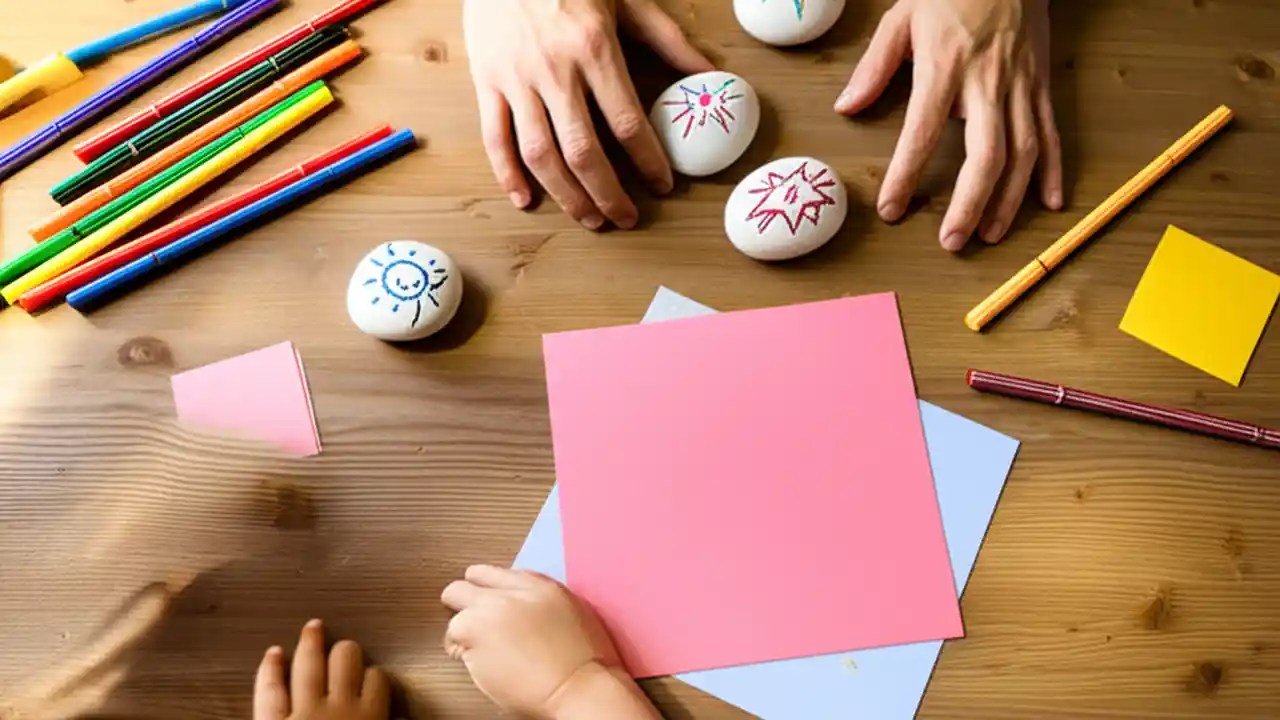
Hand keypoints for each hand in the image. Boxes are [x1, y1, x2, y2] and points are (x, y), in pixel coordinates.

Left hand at [254, 620, 390, 719]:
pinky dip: (271, 669)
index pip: (378, 681)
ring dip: (311, 643)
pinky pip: (271, 690)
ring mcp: (304, 711)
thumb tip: (402, 718)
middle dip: (346, 651)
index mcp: (370, 717)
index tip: (373, 676)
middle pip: (345, 661)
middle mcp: (339, 707)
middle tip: (345, 647)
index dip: (374, 675)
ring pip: (310, 666)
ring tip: (313, 627)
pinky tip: (273, 653)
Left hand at [442, 565, 652, 718]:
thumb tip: (517, 604)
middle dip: (463, 605)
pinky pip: (451, 638)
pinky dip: (460, 652)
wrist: (577, 687)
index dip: (484, 592)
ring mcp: (489, 609)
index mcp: (538, 585)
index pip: (492, 574)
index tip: (485, 606)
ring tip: (485, 653)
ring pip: (454, 612)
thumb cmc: (583, 662)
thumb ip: (538, 601)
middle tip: (474, 627)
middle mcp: (510, 592)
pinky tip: (483, 665)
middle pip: (464, 585)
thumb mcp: (570, 613)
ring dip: (463, 631)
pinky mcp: (472, 631)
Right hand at [463, 0, 712, 229]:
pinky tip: (526, 201)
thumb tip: (710, 72)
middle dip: (608, 194)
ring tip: (589, 220)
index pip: (627, 122)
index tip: (663, 185)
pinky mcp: (485, 81)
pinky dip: (508, 175)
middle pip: (583, 151)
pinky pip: (495, 138)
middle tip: (626, 219)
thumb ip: (667, 39)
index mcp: (594, 49)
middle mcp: (553, 70)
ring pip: (540, 154)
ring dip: (566, 196)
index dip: (648, 161)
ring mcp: (515, 79)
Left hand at [835, 0, 1062, 250]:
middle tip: (952, 241)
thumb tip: (847, 107)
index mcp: (945, 66)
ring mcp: (1020, 85)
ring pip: (1023, 152)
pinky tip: (1050, 203)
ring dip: (1010, 199)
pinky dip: (1054, 170)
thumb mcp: (900, 17)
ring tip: (990, 234)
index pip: (922, 131)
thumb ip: (875, 66)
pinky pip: (1051, 132)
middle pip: (986, 154)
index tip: (892, 208)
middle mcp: (987, 82)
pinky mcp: (1042, 83)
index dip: (907, 174)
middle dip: (970, 203)